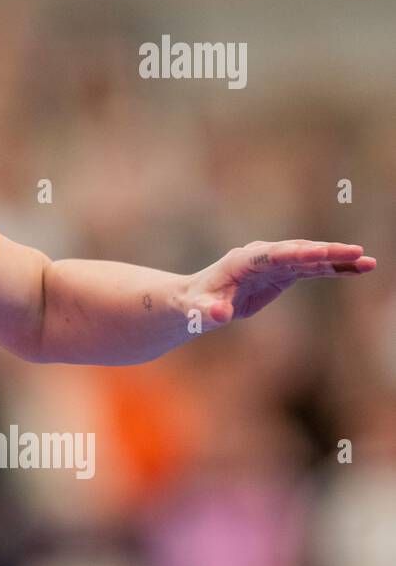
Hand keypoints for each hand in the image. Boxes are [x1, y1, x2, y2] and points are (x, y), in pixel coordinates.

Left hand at [188, 239, 376, 327]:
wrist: (198, 300)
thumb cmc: (197, 304)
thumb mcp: (199, 310)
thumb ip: (209, 311)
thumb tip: (219, 314)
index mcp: (242, 261)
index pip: (274, 255)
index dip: (298, 253)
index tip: (322, 252)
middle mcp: (260, 256)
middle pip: (298, 251)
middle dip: (326, 252)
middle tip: (356, 252)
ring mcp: (274, 263)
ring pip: (310, 258)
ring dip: (337, 259)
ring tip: (368, 262)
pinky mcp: (282, 273)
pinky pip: (312, 269)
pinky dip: (333, 268)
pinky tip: (357, 269)